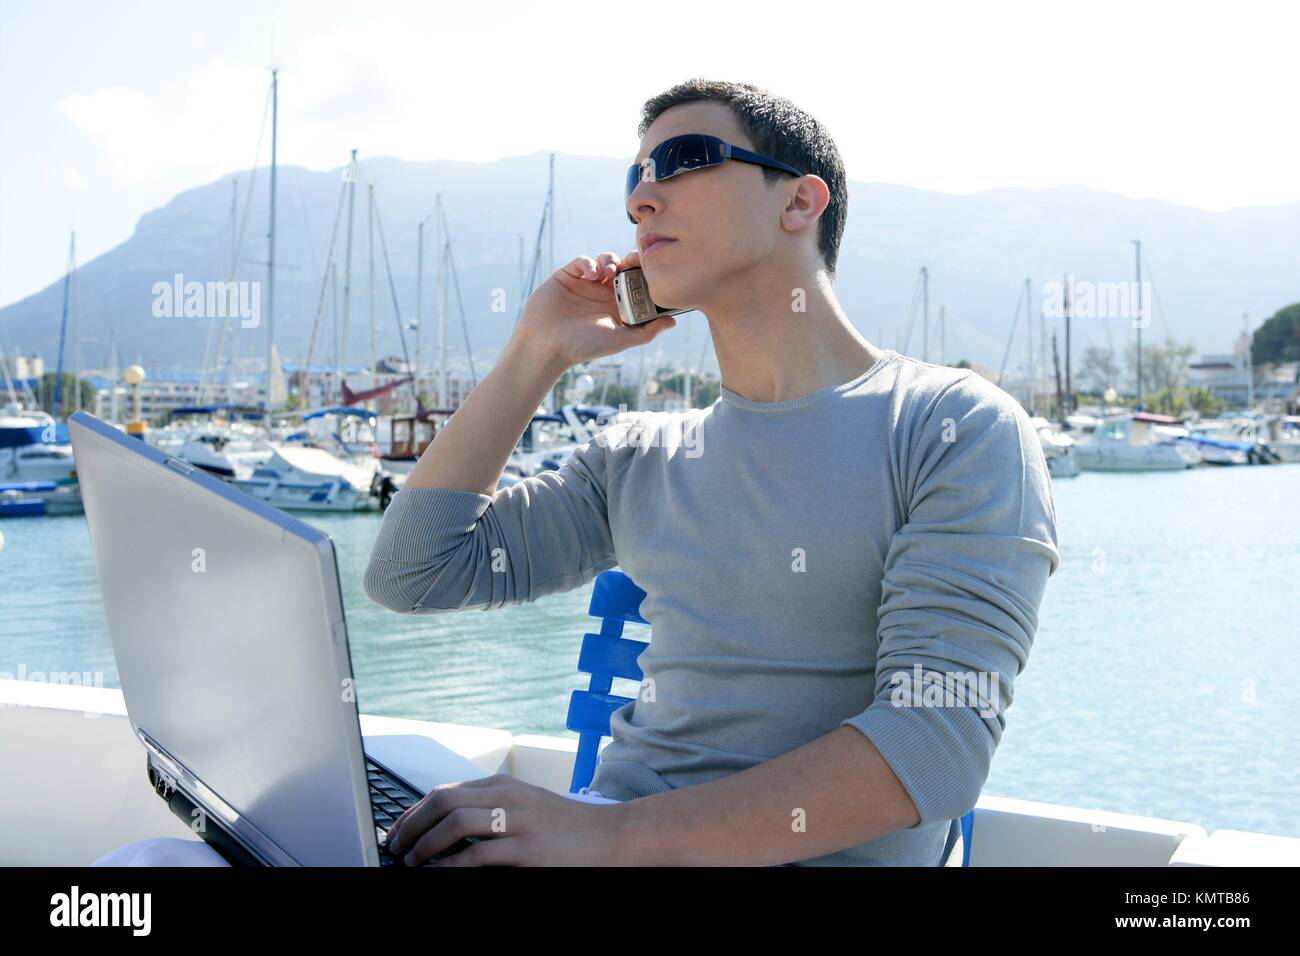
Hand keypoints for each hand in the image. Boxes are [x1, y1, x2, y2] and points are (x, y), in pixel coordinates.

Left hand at [384, 773, 628, 865]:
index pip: (444, 791)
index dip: (413, 813)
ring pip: (455, 823)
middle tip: (396, 848)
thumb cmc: (563, 825)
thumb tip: (443, 823)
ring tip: (413, 862)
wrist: (607, 835)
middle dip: (411, 826)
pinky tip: (439, 872)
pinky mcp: (528, 849)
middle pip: (443, 801)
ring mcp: (518, 821)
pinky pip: (479, 854)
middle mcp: (507, 796)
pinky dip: (451, 864)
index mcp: (501, 785)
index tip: (397, 832)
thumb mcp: (522, 805)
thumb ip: (488, 807)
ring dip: (425, 844)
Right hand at [515, 250, 677, 368]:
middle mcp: (603, 293)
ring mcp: (585, 283)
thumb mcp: (619, 340)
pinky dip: (590, 262)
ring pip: (604, 260)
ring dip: (610, 260)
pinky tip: (592, 274)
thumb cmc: (583, 346)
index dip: (644, 275)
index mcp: (617, 306)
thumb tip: (673, 322)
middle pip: (623, 267)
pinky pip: (583, 260)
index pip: (636, 283)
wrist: (547, 344)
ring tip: (610, 271)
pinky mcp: (568, 275)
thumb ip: (646, 331)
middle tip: (635, 260)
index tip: (651, 270)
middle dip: (630, 261)